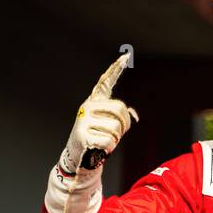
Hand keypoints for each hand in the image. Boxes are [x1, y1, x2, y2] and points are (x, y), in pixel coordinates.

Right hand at [60, 54, 137, 176]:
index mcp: (94, 101)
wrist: (79, 156)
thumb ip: (119, 117)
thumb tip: (133, 116)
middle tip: (120, 133)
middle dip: (125, 124)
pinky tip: (99, 147)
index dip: (116, 69)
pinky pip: (109, 140)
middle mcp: (88, 107)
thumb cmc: (97, 137)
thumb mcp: (109, 124)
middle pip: (119, 109)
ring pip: (115, 128)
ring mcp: (84, 120)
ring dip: (115, 138)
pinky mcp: (82, 135)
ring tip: (104, 140)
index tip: (126, 56)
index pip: (106, 82)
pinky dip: (109, 148)